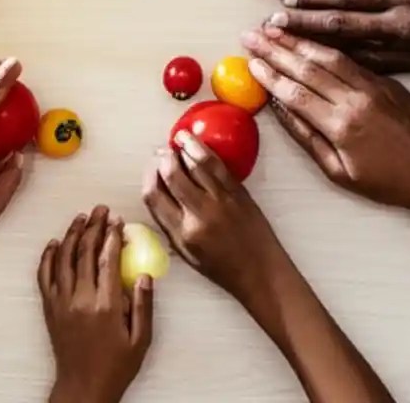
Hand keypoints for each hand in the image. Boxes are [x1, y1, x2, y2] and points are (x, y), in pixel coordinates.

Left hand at [39, 206, 151, 402]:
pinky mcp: (49, 308)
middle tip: (101, 210)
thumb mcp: (141, 339)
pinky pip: (44, 276)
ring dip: (72, 234)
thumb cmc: (116, 366)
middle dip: (94, 227)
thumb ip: (143, 305)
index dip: (112, 236)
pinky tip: (55, 242)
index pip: (107, 259)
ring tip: (81, 217)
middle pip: (85, 252)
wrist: (83, 387)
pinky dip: (48, 256)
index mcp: (105, 305)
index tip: (117, 221)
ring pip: (64, 258)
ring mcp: (61, 302)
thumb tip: (144, 274)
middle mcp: (80, 299)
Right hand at [141, 134, 286, 301]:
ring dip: (183, 146)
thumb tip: (159, 196)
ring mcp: (220, 200)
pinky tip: (196, 143)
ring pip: (194, 164)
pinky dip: (204, 150)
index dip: (148, 176)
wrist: (261, 271)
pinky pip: (217, 165)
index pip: (154, 196)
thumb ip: (170, 226)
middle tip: (161, 151)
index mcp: (182, 232)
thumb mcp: (187, 254)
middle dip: (163, 158)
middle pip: (172, 174)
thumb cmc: (224, 268)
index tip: (149, 169)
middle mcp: (198, 213)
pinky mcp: (238, 192)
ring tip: (177, 138)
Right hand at [241, 30, 409, 215]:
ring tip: (273, 28)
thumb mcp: (339, 172)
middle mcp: (356, 98)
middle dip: (275, 49)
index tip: (249, 61)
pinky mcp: (387, 80)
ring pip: (329, 55)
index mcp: (342, 125)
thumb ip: (306, 138)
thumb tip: (279, 109)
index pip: (295, 92)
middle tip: (250, 34)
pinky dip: (325, 44)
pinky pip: (350, 57)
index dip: (269, 75)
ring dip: (298, 40)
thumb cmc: (389, 182)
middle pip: (307, 67)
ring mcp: (374, 85)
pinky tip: (309, 37)